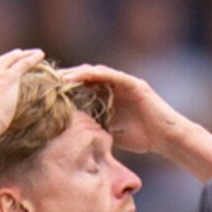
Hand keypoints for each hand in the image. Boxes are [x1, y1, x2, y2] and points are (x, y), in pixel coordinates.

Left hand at [57, 64, 189, 155]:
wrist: (165, 138)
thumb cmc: (139, 138)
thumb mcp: (107, 132)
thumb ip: (92, 128)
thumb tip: (67, 137)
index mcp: (106, 96)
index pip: (80, 87)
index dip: (64, 87)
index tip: (45, 90)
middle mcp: (114, 86)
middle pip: (85, 77)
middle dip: (67, 76)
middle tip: (47, 79)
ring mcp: (125, 83)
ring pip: (97, 73)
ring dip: (79, 73)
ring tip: (62, 76)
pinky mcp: (135, 84)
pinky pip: (115, 76)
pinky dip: (100, 74)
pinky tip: (85, 74)